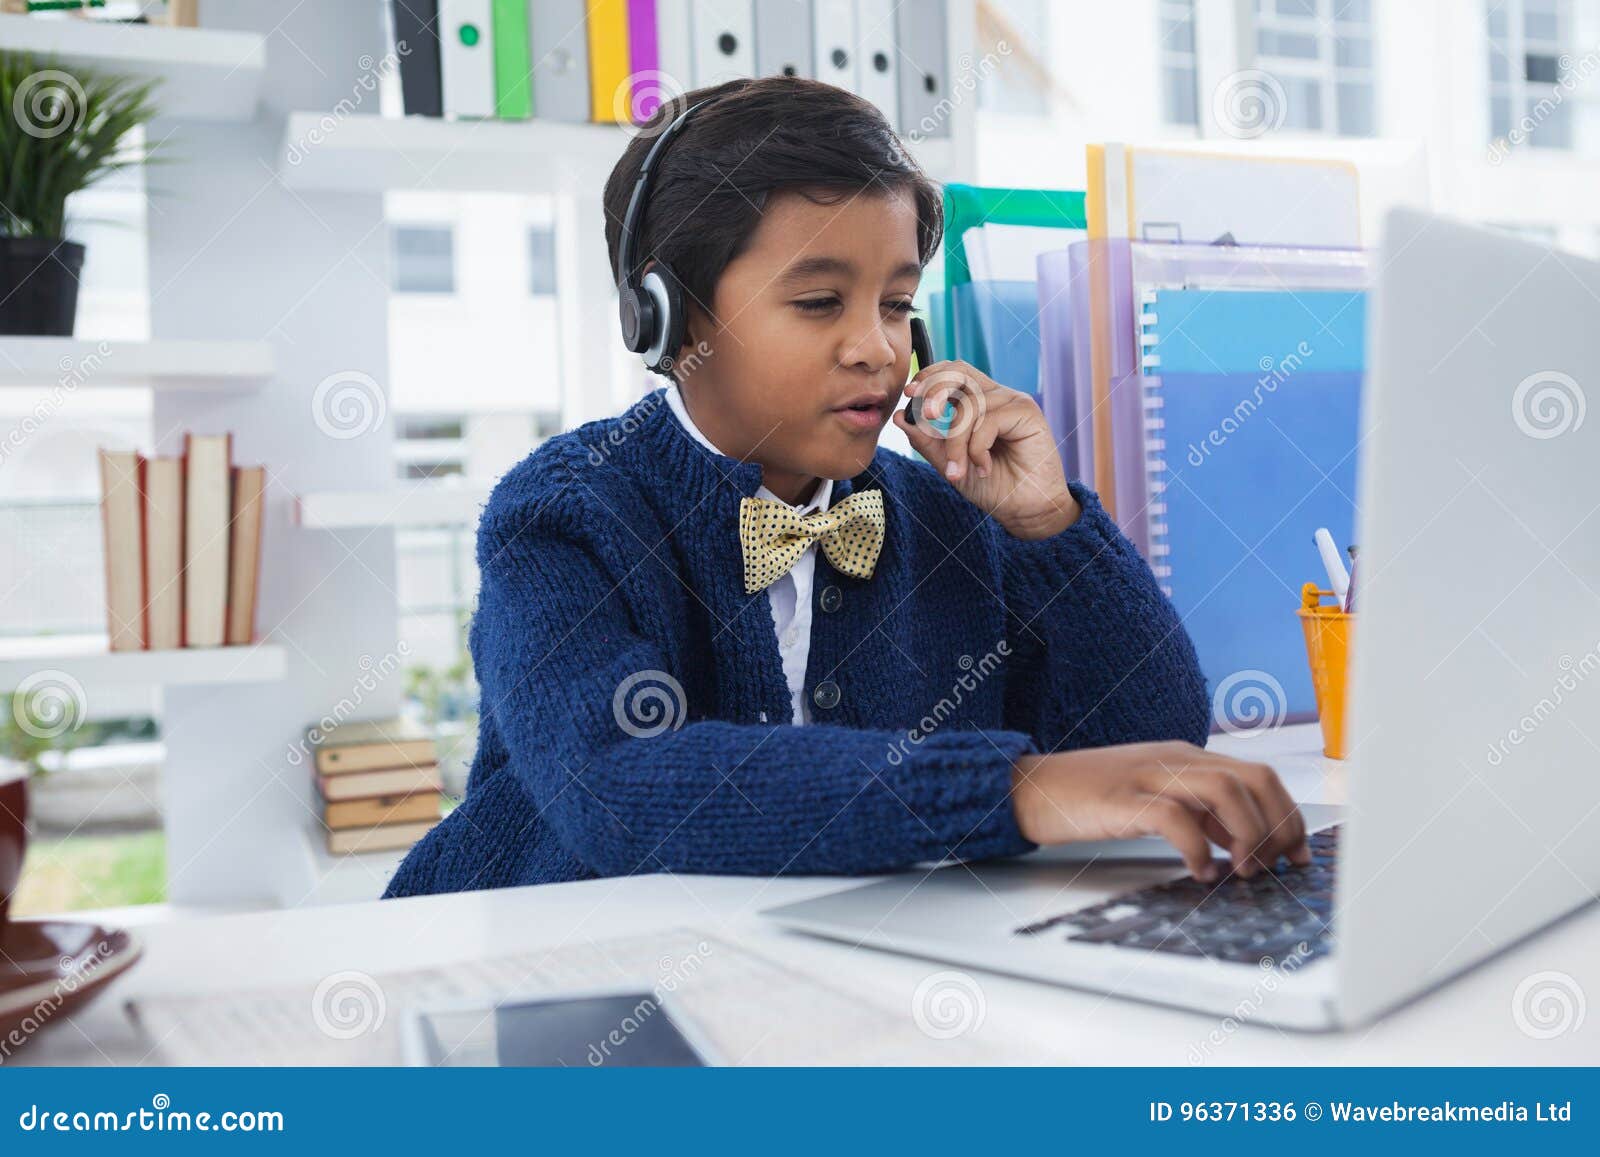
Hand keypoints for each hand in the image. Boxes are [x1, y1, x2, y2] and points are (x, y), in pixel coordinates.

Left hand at [892, 359, 1079, 539]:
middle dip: (936, 388)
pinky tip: (984, 467)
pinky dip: (977, 449)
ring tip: (959, 470)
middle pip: (960, 372)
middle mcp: (997, 397)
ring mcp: (1013, 403)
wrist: (1024, 511)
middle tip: (927, 414)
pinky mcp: (1027, 413)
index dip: (930, 376)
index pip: (953, 373)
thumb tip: (901, 416)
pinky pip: (987, 421)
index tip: (910, 394)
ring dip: (956, 443)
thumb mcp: (950, 464)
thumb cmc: (993, 487)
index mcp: (979, 403)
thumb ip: (927, 441)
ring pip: (969, 406)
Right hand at [1010, 741, 1311, 880]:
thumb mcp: (1155, 799)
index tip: (1297, 856)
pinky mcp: (1123, 799)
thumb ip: (1199, 812)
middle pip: (1255, 778)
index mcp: (1187, 757)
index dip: (1290, 817)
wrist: (1028, 787)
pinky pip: (1176, 818)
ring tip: (1240, 870)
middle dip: (1279, 826)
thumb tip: (1243, 843)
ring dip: (1248, 835)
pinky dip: (1198, 849)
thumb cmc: (1089, 797)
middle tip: (1272, 867)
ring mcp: (1150, 775)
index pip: (1260, 775)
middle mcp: (1176, 759)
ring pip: (1226, 789)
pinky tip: (1198, 872)